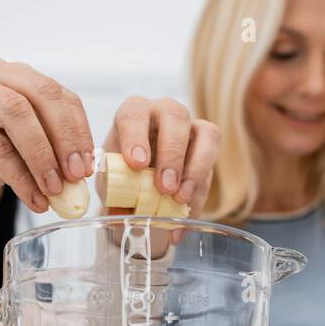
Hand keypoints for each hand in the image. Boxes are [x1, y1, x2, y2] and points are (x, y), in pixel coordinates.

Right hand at [0, 54, 94, 213]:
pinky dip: (19, 176)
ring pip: (20, 116)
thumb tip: (78, 180)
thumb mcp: (12, 151)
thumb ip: (42, 155)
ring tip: (56, 191)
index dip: (79, 129)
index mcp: (13, 75)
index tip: (89, 165)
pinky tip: (33, 197)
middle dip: (67, 139)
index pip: (58, 94)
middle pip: (44, 97)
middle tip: (78, 177)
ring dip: (44, 157)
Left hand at [102, 96, 218, 216]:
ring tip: (180, 198)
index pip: (133, 114)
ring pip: (205, 134)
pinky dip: (200, 188)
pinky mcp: (207, 146)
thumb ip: (114, 194)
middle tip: (165, 187)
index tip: (137, 165)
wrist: (139, 186)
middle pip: (174, 117)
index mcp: (133, 113)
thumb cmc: (121, 175)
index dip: (135, 138)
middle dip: (171, 154)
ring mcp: (190, 126)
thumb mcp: (111, 184)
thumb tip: (119, 213)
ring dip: (196, 168)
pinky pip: (212, 160)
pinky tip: (188, 208)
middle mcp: (164, 112)